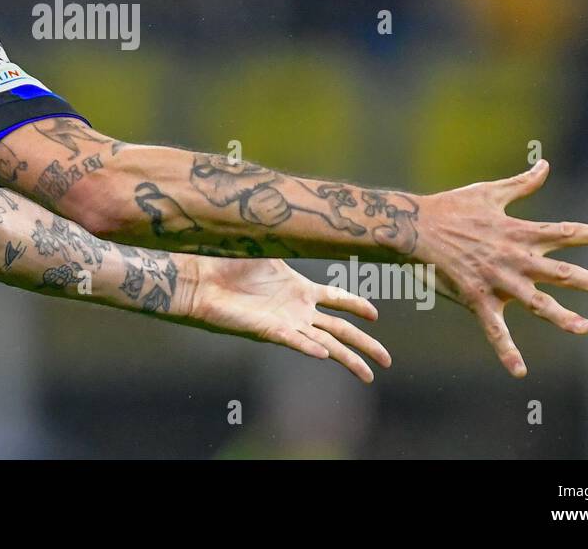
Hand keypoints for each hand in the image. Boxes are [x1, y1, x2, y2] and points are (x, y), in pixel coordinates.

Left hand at [189, 257, 391, 382]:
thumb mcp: (265, 246)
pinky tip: (327, 355)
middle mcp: (297, 310)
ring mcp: (286, 323)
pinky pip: (296, 342)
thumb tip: (301, 213)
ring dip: (348, 359)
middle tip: (388, 361)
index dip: (357, 306)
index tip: (376, 315)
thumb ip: (285, 238)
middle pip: (341, 329)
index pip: (337, 299)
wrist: (200, 278)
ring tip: (369, 375)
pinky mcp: (269, 331)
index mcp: (299, 290)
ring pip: (326, 344)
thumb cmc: (226, 262)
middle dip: (366, 344)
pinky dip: (312, 348)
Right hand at [415, 159, 587, 377]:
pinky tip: (519, 371)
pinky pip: (494, 329)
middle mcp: (513, 258)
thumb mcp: (490, 192)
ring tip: (585, 327)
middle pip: (558, 270)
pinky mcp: (476, 298)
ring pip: (534, 302)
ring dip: (561, 316)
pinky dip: (506, 350)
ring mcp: (496, 280)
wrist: (415, 227)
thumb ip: (522, 183)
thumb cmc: (451, 207)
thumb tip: (544, 164)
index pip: (564, 232)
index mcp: (518, 232)